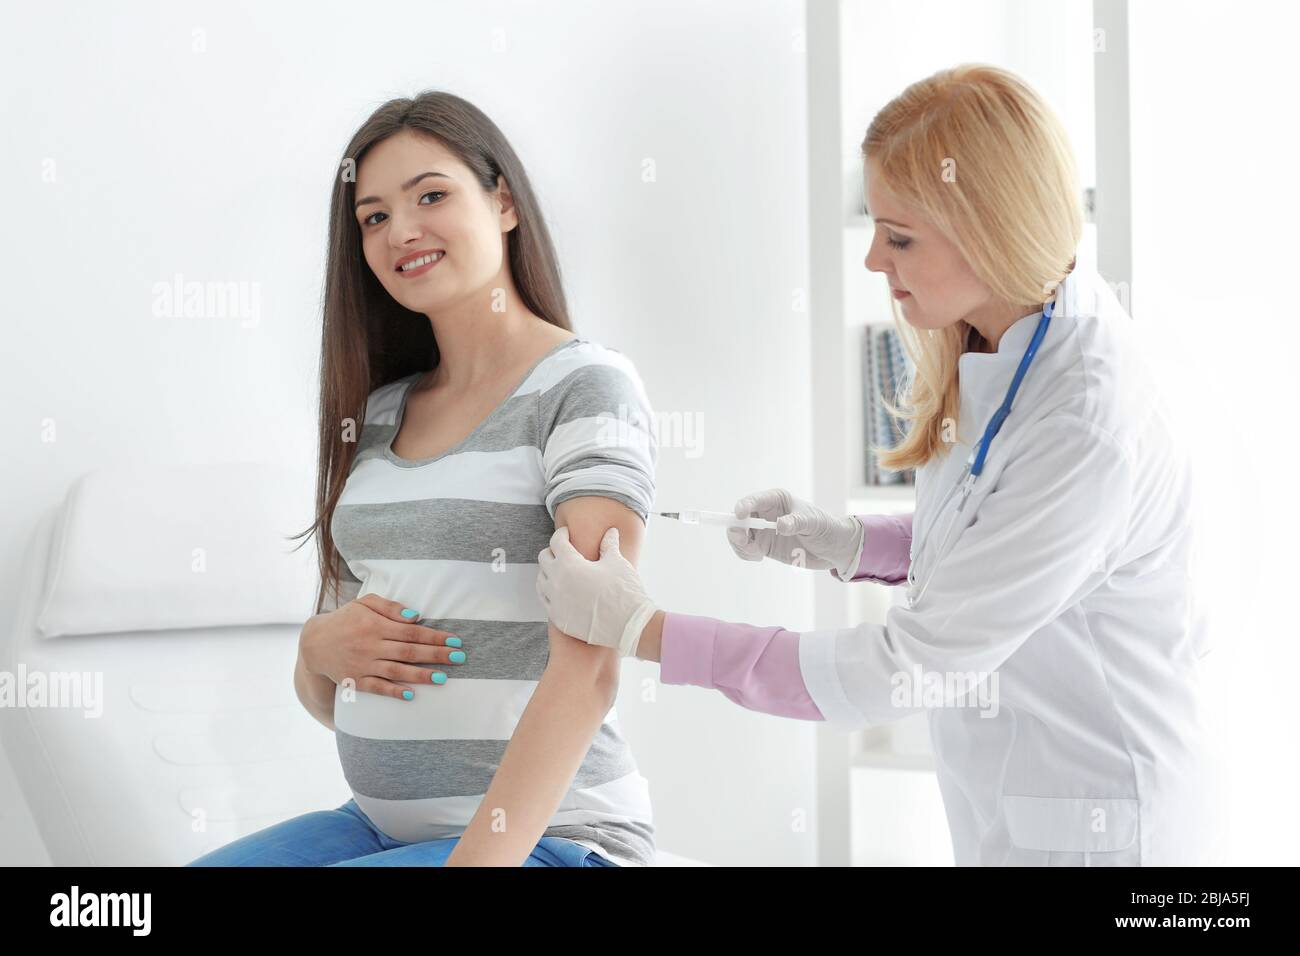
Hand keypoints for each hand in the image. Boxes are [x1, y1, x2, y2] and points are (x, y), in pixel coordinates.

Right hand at [299, 594, 465, 700]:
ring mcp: (364, 664)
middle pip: (409, 651)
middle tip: (459, 658)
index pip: (412, 632)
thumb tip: (416, 616)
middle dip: (437, 655)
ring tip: (442, 678)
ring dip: (420, 675)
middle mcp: (371, 645)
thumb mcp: (365, 603)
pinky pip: (378, 688)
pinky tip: (412, 695)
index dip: (435, 636)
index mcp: (376, 625)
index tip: (455, 640)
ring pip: (397, 671)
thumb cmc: (346, 618)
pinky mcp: (356, 680)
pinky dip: (394, 692)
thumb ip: (391, 607)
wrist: (315, 642)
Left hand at [536, 526, 656, 657]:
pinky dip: (551, 593)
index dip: (562, 534)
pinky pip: (546, 601)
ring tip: (560, 571)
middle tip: (563, 551)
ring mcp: (555, 602)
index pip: (557, 542)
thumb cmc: (623, 591)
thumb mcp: (616, 563)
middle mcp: (556, 581)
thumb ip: (609, 545)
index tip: (566, 533)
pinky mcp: (558, 618)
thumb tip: (611, 532)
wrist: (628, 625)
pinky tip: (561, 592)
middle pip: (544, 559)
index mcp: (569, 564)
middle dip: (553, 551)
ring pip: (540, 581)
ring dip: (548, 572)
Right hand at [726, 487, 863, 577]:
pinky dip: (745, 554)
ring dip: (740, 544)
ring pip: (739, 535)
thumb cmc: (826, 527)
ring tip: (756, 553)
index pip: (754, 500)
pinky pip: (746, 549)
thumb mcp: (813, 523)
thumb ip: (796, 522)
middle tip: (744, 540)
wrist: (834, 548)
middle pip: (739, 518)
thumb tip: (780, 525)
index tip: (740, 515)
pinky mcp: (764, 546)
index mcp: (776, 500)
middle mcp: (765, 514)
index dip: (744, 506)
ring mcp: (763, 531)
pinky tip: (758, 557)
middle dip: (736, 529)